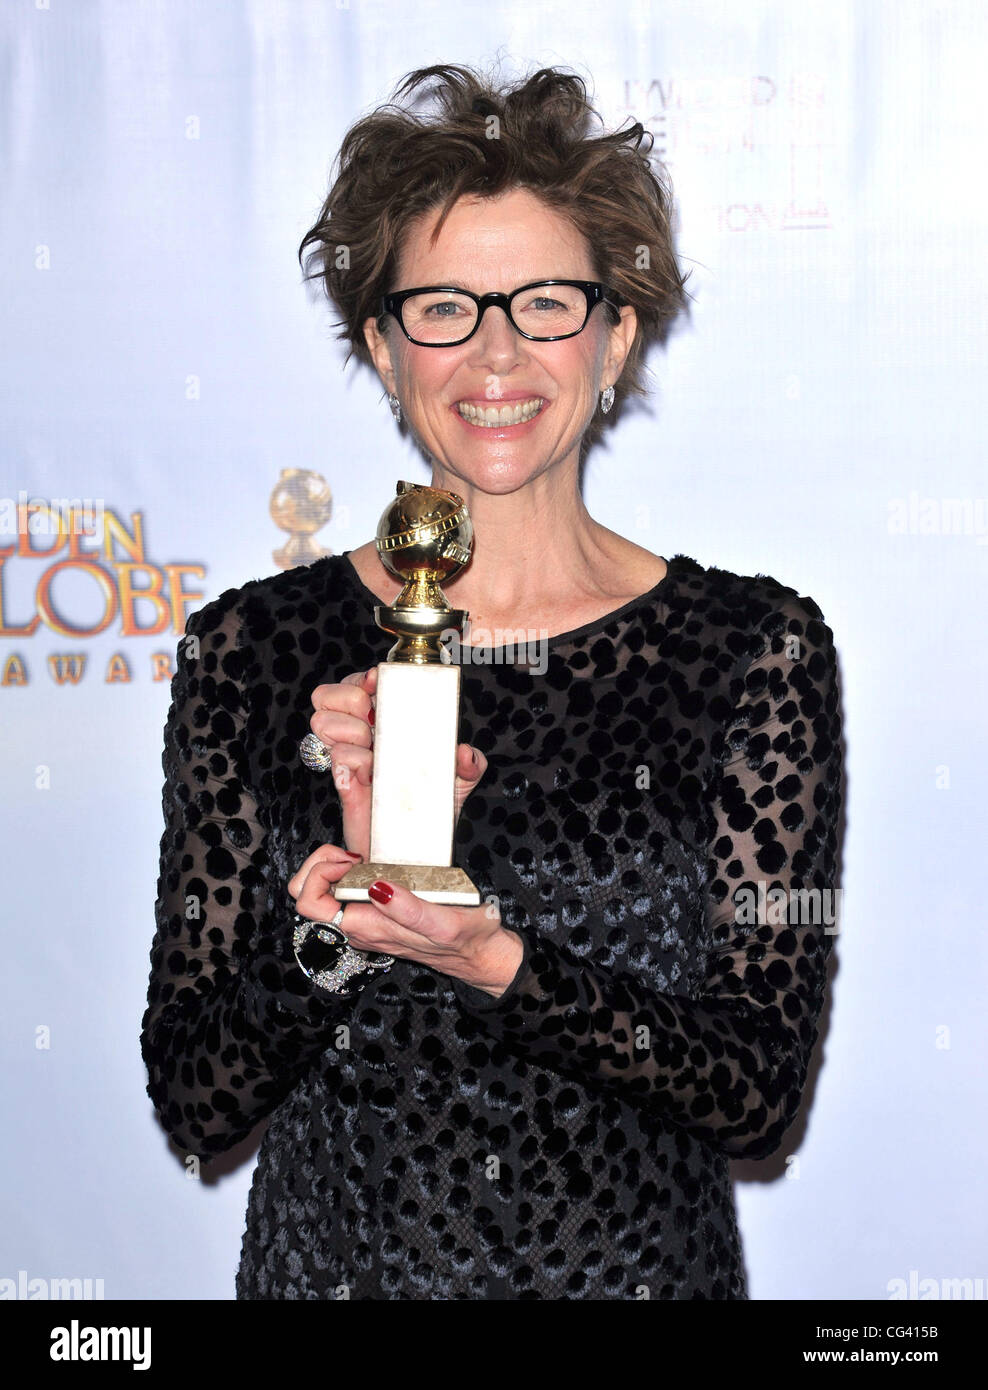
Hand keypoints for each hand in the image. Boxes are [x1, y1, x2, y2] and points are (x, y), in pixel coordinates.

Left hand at [288, 843, 524, 996]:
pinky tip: (372, 865)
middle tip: (351, 856)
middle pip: (306, 895)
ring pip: (321, 893)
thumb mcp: (444, 923)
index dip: (320, 873)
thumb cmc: (466, 940)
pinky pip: (342, 892)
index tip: (352, 861)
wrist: (480, 956)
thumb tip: (377, 889)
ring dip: (333, 866)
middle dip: (319, 864)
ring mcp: (364, 921)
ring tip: (362, 859)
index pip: (309, 904)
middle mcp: (358, 927)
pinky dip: (347, 871)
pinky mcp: (375, 913)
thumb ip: (409, 910)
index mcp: (367, 929)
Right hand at [307, 668, 488, 861]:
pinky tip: (371, 775)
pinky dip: (355, 761)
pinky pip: (338, 758)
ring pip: (324, 722)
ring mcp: (348, 758)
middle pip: (328, 696)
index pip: (358, 683)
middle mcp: (361, 735)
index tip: (376, 681)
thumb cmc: (431, 808)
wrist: (414, 848)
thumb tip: (464, 752)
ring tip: (373, 750)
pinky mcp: (342, 782)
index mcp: (384, 723)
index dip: (361, 678)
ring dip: (350, 731)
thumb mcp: (460, 780)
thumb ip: (471, 763)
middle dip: (350, 700)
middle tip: (374, 720)